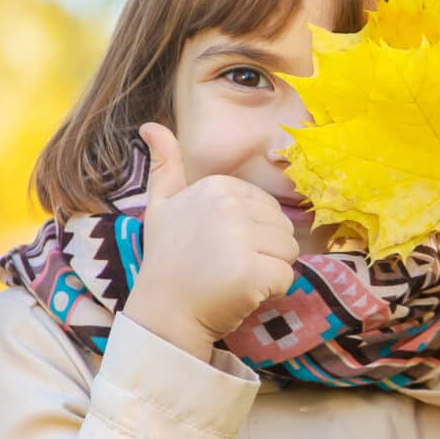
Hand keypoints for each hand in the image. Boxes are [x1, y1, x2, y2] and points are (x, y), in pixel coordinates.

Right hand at [120, 122, 300, 361]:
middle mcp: (227, 206)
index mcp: (215, 186)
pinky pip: (287, 277)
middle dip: (263, 253)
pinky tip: (240, 294)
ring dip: (269, 272)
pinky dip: (270, 292)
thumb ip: (165, 166)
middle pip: (282, 228)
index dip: (251, 234)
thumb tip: (150, 125)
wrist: (163, 314)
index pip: (267, 208)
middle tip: (225, 267)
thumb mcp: (161, 206)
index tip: (217, 248)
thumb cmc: (167, 260)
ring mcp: (239, 238)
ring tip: (233, 279)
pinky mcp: (251, 271)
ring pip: (289, 252)